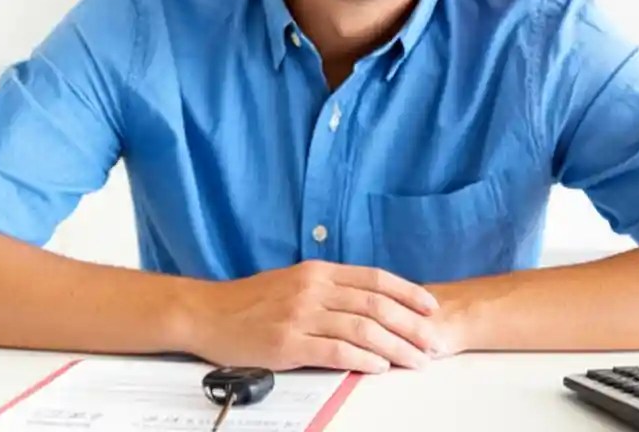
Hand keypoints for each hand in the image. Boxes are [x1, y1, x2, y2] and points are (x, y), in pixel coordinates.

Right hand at [184, 261, 445, 373]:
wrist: (206, 313)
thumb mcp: (293, 282)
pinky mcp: (288, 344)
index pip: (374, 278)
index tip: (430, 308)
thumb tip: (369, 301)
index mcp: (317, 271)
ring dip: (395, 347)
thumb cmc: (250, 301)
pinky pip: (335, 352)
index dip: (407, 293)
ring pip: (362, 330)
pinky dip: (363, 360)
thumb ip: (328, 288)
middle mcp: (312, 289)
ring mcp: (300, 316)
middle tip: (432, 342)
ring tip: (415, 360)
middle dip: (410, 325)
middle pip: (375, 305)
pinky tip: (379, 367)